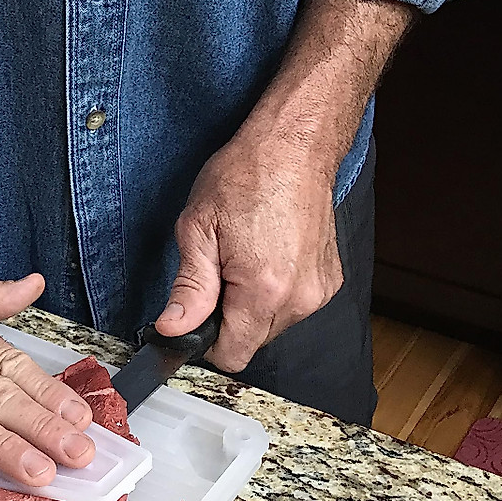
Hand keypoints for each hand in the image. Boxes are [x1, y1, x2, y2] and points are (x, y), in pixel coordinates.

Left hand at [154, 128, 342, 371]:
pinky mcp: (329, 280)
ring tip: (244, 258)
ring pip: (272, 325)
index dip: (207, 342)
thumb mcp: (198, 229)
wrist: (294, 145)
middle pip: (252, 341)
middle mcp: (299, 299)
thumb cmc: (246, 176)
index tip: (195, 318)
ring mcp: (319, 291)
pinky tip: (267, 255)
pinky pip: (293, 305)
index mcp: (264, 291)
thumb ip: (188, 287)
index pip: (232, 355)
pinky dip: (275, 291)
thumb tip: (172, 329)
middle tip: (219, 270)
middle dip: (228, 319)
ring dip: (252, 305)